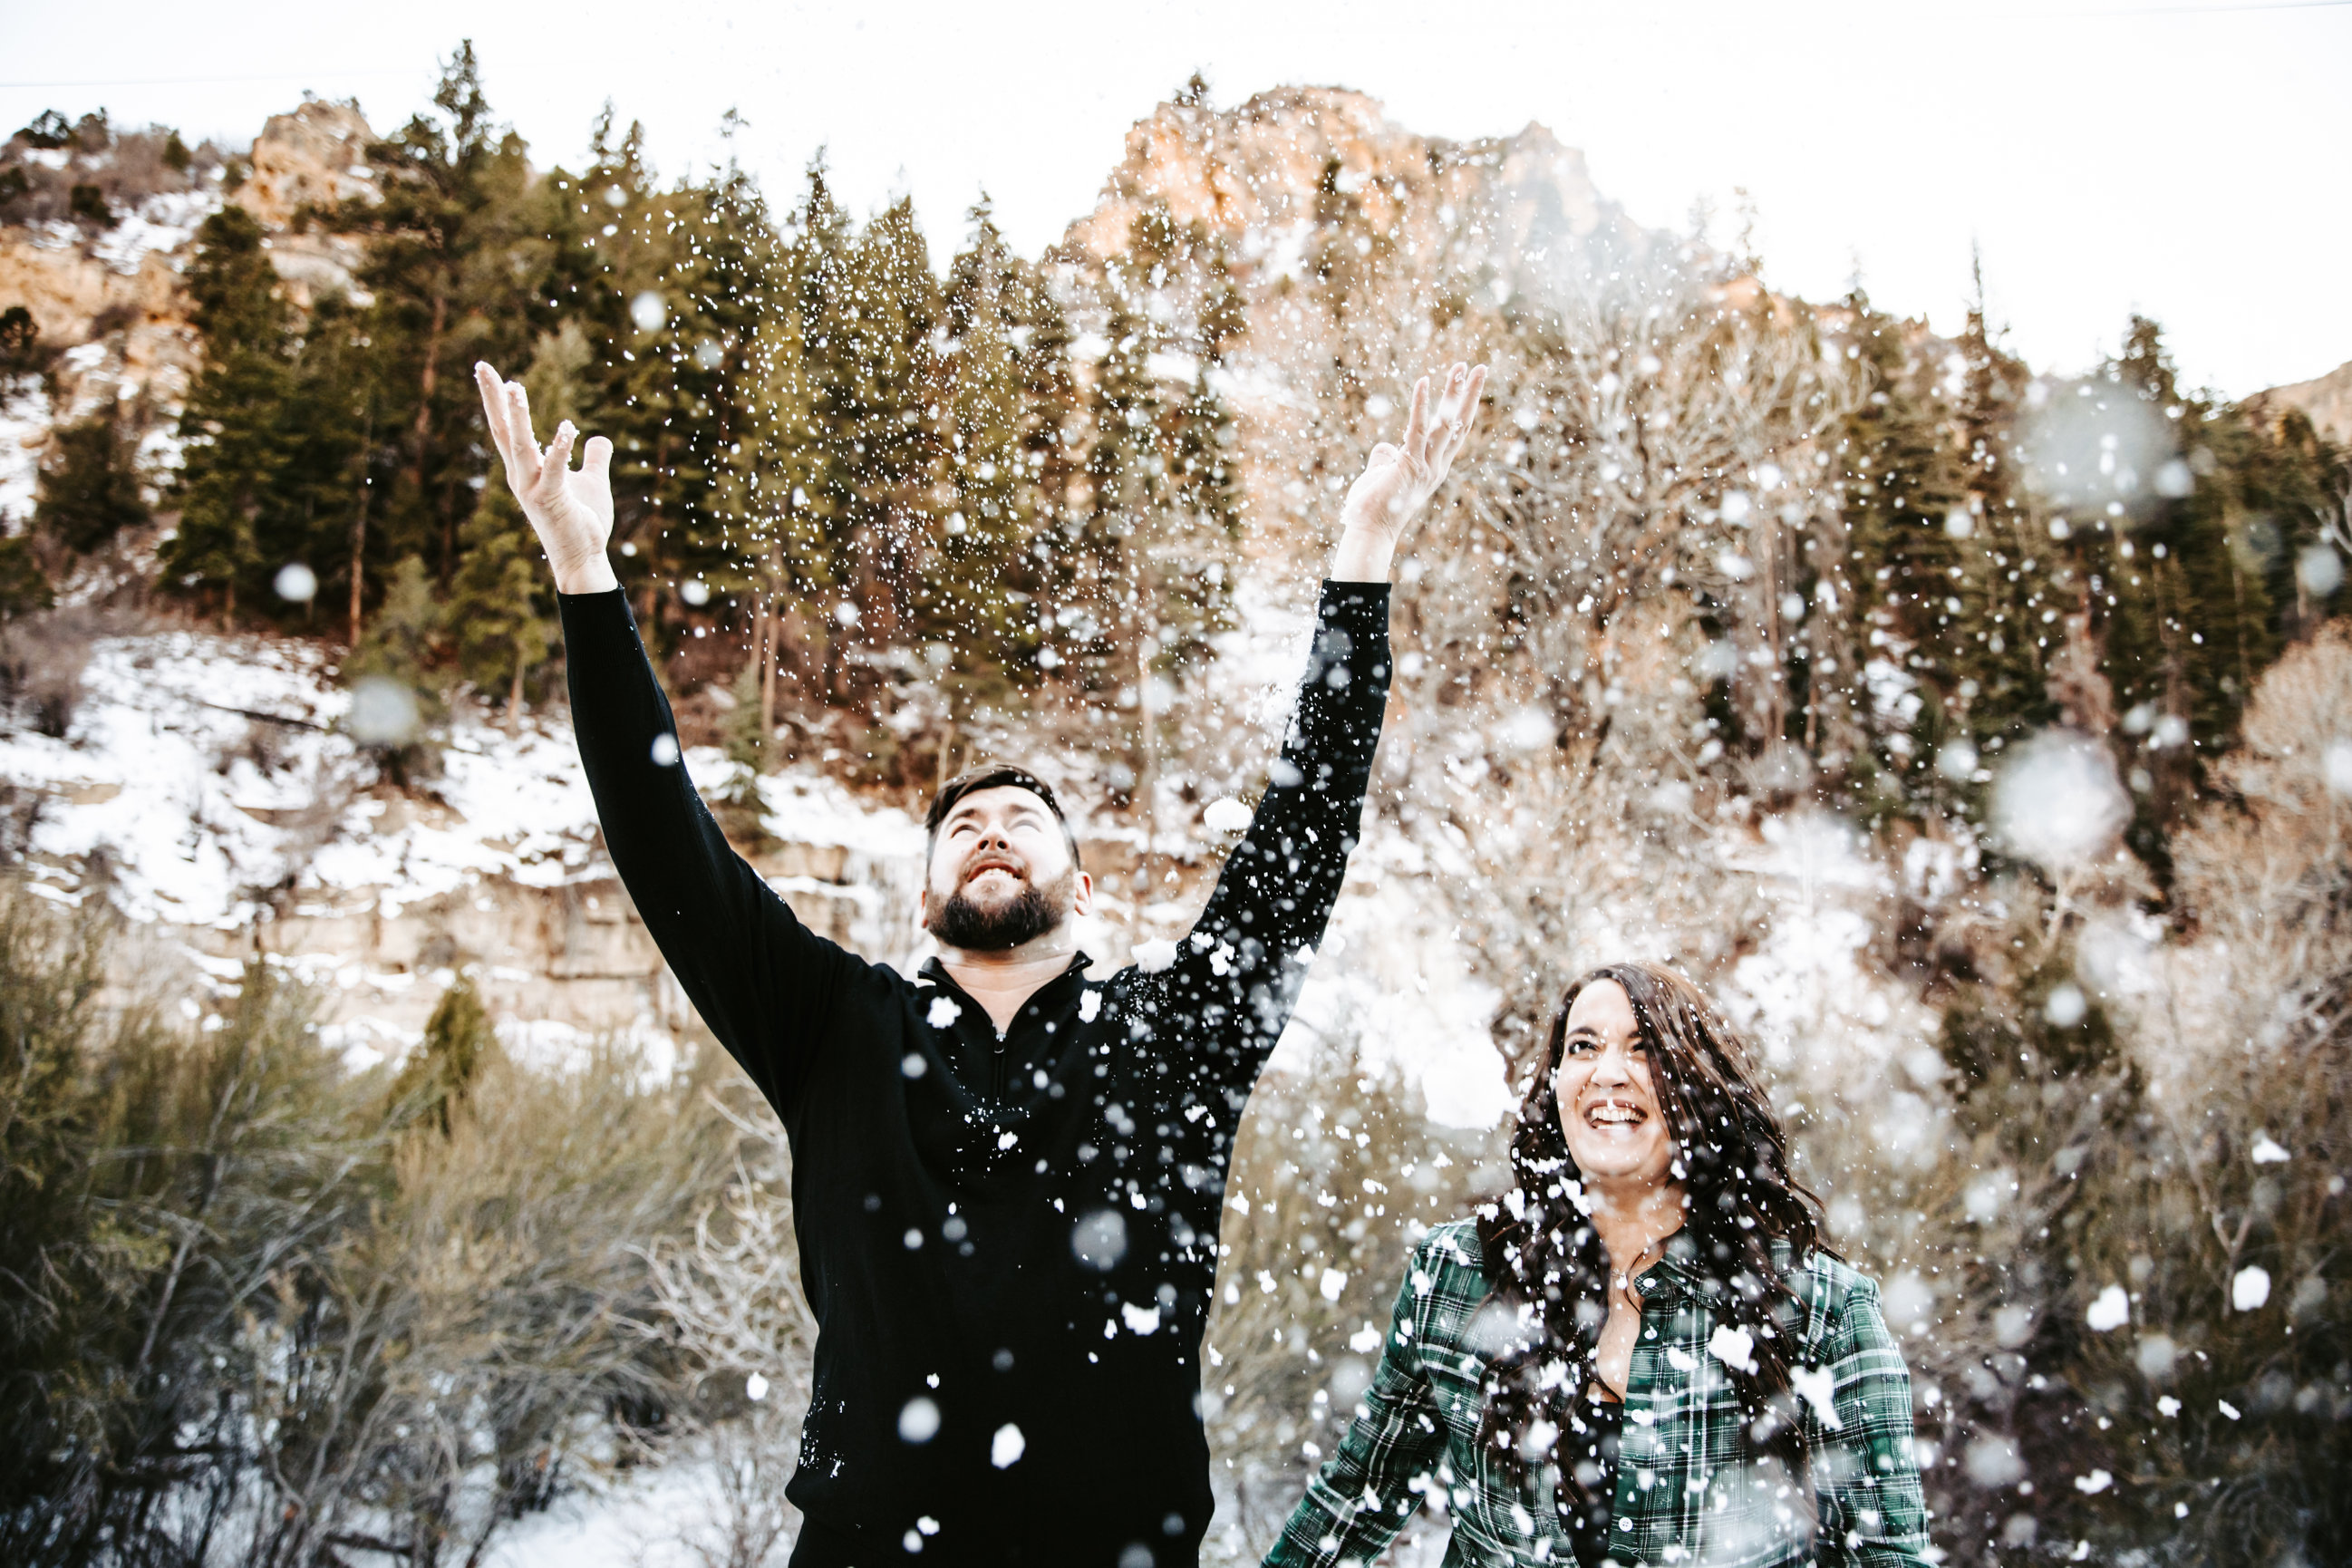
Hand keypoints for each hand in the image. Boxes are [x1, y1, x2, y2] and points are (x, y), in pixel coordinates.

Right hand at [474, 361, 618, 594]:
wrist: (582, 560)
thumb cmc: (583, 522)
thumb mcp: (591, 482)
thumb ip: (593, 458)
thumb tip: (598, 438)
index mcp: (525, 470)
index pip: (506, 429)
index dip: (497, 401)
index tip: (488, 371)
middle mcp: (521, 477)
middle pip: (503, 430)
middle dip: (494, 399)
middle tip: (482, 366)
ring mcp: (533, 489)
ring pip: (521, 446)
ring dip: (517, 416)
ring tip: (514, 385)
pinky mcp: (551, 501)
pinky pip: (554, 470)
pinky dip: (560, 448)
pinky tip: (569, 426)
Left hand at [1329, 361, 1487, 581]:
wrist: (1370, 532)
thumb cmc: (1374, 508)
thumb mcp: (1384, 476)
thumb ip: (1386, 458)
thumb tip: (1386, 447)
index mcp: (1434, 467)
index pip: (1455, 432)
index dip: (1464, 407)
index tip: (1470, 384)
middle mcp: (1436, 466)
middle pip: (1459, 423)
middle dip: (1470, 394)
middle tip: (1481, 367)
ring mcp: (1425, 466)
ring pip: (1445, 423)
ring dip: (1454, 393)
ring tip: (1462, 366)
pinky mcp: (1409, 465)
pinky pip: (1417, 430)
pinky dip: (1420, 405)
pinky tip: (1424, 381)